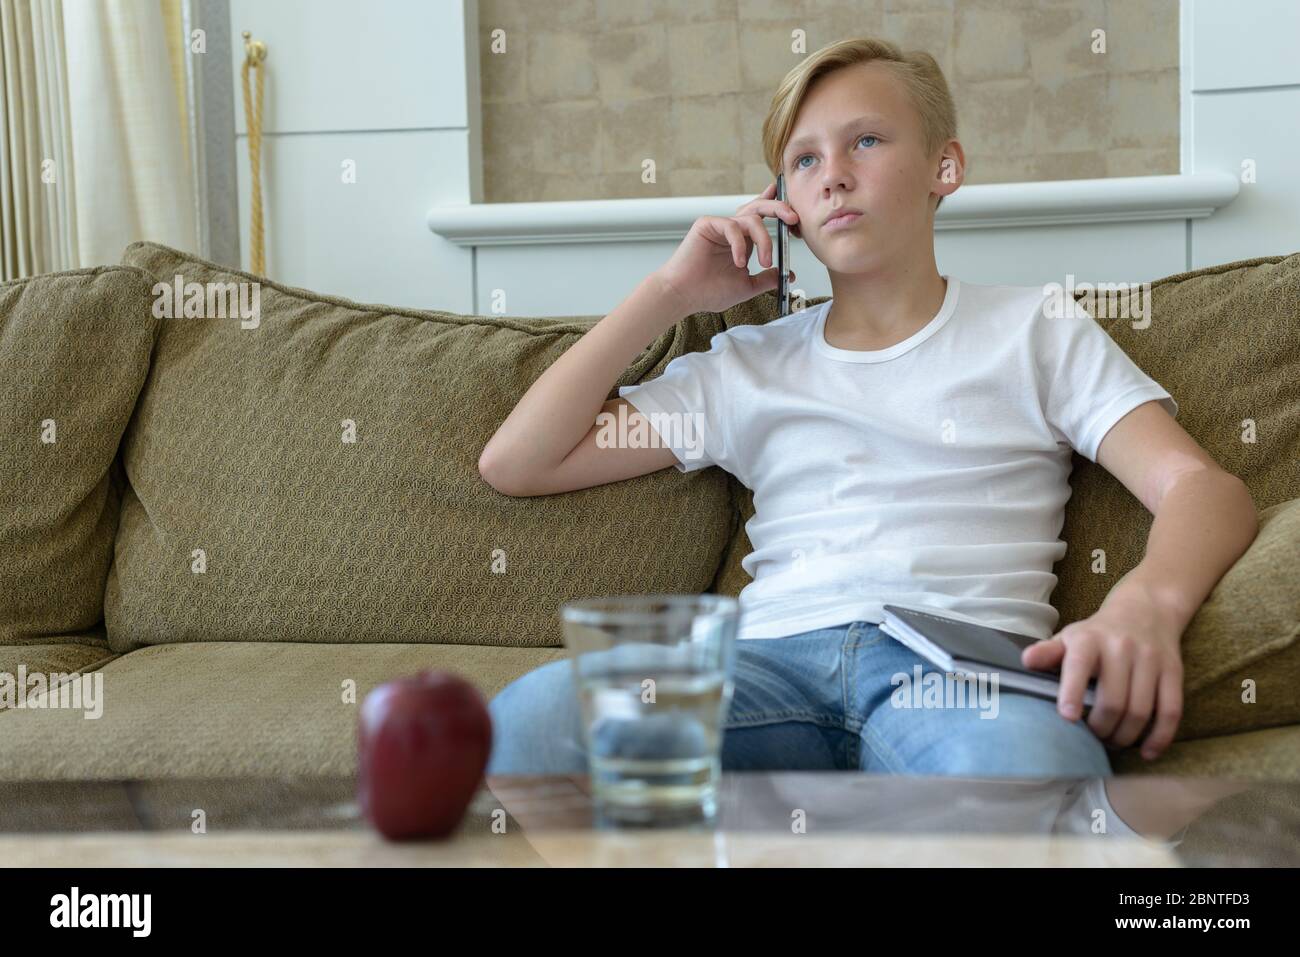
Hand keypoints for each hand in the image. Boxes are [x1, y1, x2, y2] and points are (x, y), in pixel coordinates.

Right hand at [656, 181, 799, 314]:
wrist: (684, 296)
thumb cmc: (709, 291)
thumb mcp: (747, 286)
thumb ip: (767, 279)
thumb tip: (790, 275)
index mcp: (742, 240)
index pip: (762, 217)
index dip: (778, 206)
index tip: (794, 209)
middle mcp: (732, 229)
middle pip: (760, 207)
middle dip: (780, 208)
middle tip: (793, 219)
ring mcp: (720, 226)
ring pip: (751, 218)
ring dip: (764, 239)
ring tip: (765, 262)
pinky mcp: (707, 224)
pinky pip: (732, 227)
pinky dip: (740, 245)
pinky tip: (739, 262)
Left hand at [1021, 589, 1185, 760]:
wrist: (1145, 611)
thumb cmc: (1098, 634)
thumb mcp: (1069, 638)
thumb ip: (1049, 653)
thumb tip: (1026, 661)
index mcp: (1089, 640)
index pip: (1079, 665)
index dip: (1073, 692)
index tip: (1068, 717)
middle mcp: (1121, 647)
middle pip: (1114, 700)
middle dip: (1101, 728)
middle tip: (1093, 738)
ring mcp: (1150, 660)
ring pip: (1141, 710)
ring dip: (1125, 736)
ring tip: (1113, 742)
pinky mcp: (1173, 672)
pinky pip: (1171, 711)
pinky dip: (1159, 737)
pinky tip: (1146, 752)